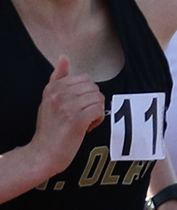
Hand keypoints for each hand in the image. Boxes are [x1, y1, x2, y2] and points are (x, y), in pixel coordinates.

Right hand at [30, 56, 103, 172]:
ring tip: (85, 121)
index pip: (85, 78)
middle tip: (84, 115)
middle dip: (94, 102)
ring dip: (96, 111)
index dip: (87, 93)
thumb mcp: (49, 98)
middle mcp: (58, 94)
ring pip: (98, 99)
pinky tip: (88, 127)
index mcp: (53, 87)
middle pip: (94, 88)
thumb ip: (58, 78)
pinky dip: (98, 120)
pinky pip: (99, 110)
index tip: (79, 105)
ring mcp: (67, 106)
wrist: (44, 152)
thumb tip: (64, 57)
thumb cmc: (50, 127)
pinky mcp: (76, 119)